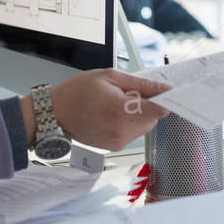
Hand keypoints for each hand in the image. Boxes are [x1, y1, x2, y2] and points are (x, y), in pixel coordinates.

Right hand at [48, 69, 170, 150]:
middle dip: (147, 105)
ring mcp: (119, 141)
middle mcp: (122, 130)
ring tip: (116, 105)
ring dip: (138, 115)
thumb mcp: (110, 76)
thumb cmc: (77, 93)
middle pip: (153, 118)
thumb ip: (140, 84)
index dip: (166, 100)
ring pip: (144, 126)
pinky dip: (128, 123)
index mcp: (121, 110)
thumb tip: (163, 88)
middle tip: (128, 94)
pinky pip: (133, 134)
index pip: (159, 110)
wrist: (56, 113)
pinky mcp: (115, 147)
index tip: (167, 93)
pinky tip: (112, 115)